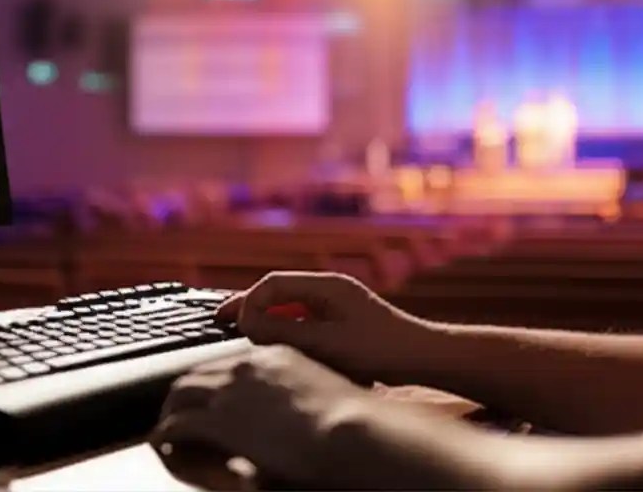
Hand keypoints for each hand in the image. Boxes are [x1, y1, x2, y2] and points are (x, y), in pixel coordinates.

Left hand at [153, 344, 369, 486]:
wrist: (351, 430)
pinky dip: (167, 434)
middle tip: (179, 413)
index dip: (214, 382)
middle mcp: (248, 366)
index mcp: (275, 356)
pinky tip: (164, 444)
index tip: (210, 397)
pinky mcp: (222, 419)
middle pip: (198, 373)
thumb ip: (305, 397)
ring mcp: (232, 390)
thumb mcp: (327, 395)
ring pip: (181, 393)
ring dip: (172, 412)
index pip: (229, 362)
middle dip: (186, 394)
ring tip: (167, 429)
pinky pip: (179, 424)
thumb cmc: (354, 423)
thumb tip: (297, 415)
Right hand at [217, 272, 428, 383]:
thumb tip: (248, 325)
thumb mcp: (326, 343)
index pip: (273, 284)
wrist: (422, 357)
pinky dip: (286, 330)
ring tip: (241, 331)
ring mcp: (335, 304)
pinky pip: (304, 320)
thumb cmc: (380, 349)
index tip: (235, 325)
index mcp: (325, 285)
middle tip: (220, 319)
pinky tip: (275, 344)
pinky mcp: (341, 322)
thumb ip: (284, 332)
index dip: (249, 302)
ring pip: (289, 306)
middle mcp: (328, 289)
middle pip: (278, 291)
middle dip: (250, 305)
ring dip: (267, 318)